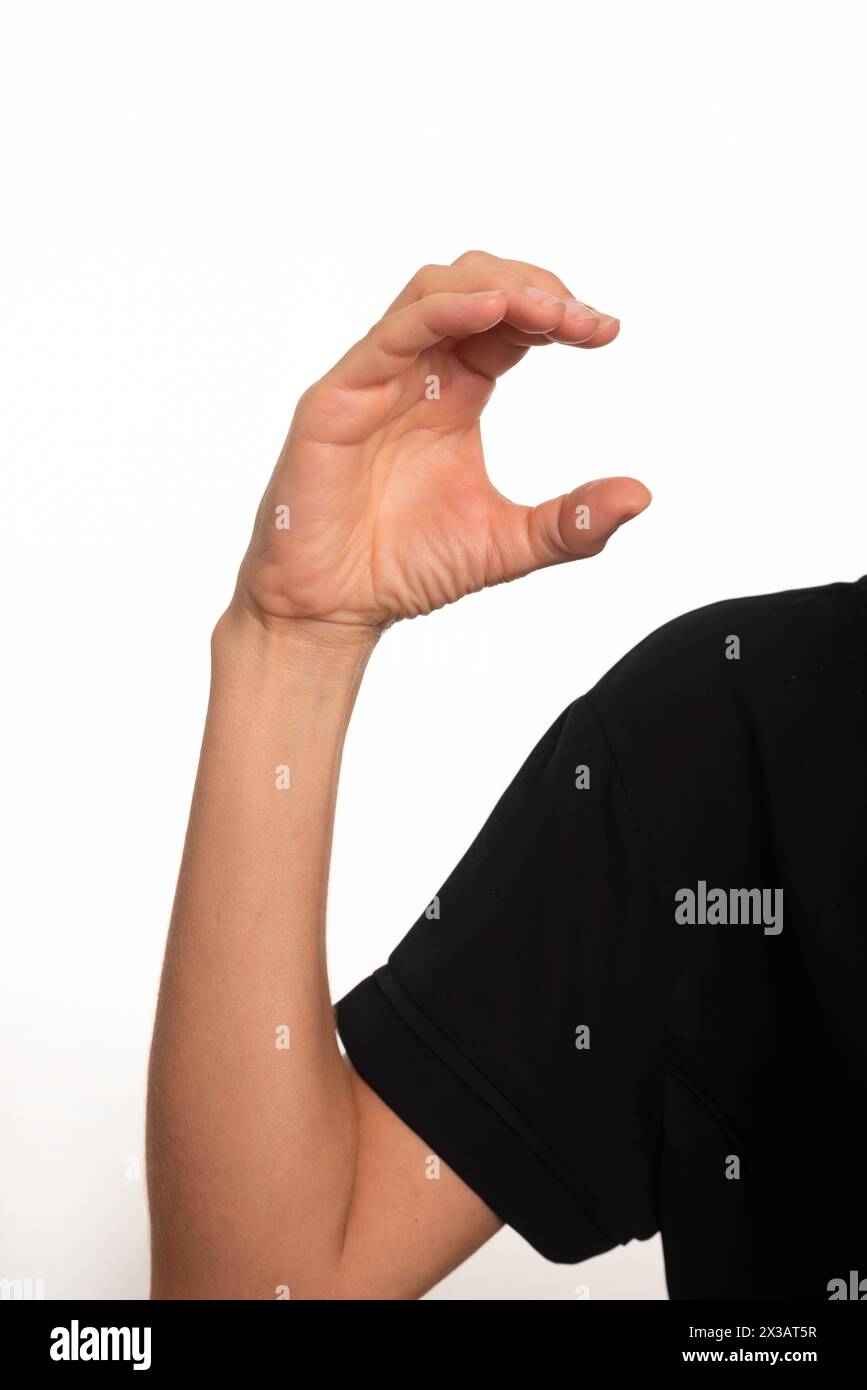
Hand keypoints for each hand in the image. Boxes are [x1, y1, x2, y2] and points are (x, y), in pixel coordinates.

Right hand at [234, 250, 650, 637]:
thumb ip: (570, 522)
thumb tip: (640, 495)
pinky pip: (391, 335)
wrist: (332, 612)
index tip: (605, 331)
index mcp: (455, 395)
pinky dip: (443, 313)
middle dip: (535, 288)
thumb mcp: (507, 543)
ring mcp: (375, 380)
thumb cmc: (403, 569)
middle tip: (583, 319)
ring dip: (495, 287)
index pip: (510, 325)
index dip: (558, 315)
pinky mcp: (337, 398)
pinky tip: (491, 312)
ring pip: (433, 292)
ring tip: (548, 309)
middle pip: (475, 287)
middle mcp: (416, 375)